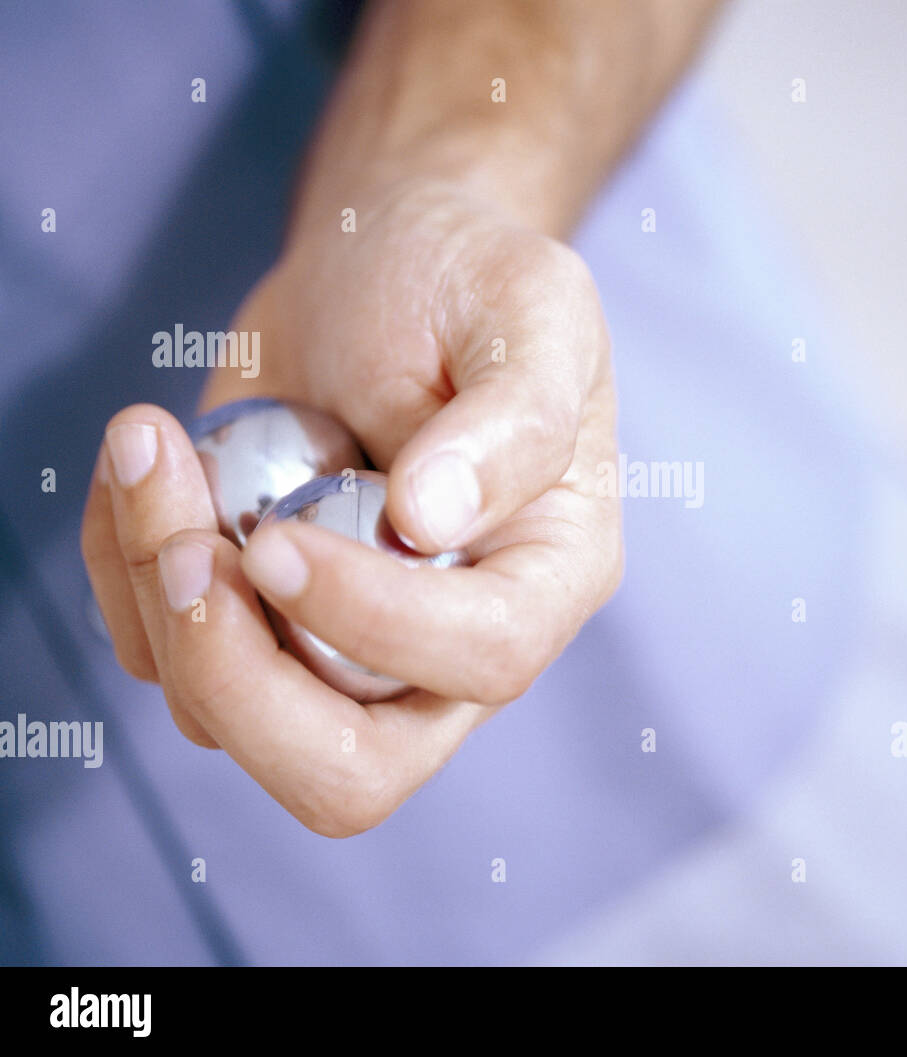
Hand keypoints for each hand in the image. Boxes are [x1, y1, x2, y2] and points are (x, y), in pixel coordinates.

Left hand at [81, 179, 622, 835]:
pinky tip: (148, 461)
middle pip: (352, 771)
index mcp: (545, 576)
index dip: (373, 618)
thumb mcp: (532, 313)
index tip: (277, 534)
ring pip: (228, 716)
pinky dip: (117, 566)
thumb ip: (512, 420)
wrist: (387, 262)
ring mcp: (342, 644)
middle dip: (242, 683)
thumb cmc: (473, 282)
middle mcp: (448, 641)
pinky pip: (161, 650)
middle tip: (186, 555)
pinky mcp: (255, 617)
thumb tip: (428, 520)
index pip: (481, 656)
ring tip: (155, 446)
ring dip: (158, 589)